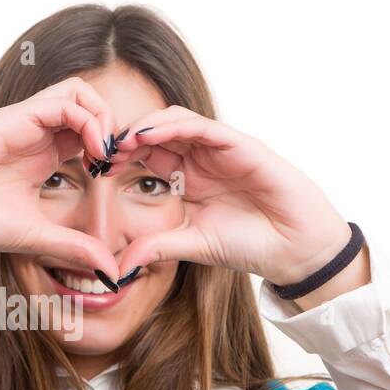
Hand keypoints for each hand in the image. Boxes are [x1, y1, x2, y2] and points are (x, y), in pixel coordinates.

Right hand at [0, 77, 122, 277]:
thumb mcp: (37, 238)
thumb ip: (73, 248)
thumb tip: (112, 271)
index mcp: (41, 157)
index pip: (89, 133)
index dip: (111, 149)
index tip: (114, 178)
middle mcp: (36, 135)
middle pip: (89, 106)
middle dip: (115, 130)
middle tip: (117, 163)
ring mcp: (25, 123)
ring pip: (80, 94)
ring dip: (105, 118)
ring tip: (105, 155)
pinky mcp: (14, 118)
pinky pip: (64, 100)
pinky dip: (89, 119)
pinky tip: (93, 152)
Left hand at [110, 107, 356, 286]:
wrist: (295, 249)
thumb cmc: (251, 244)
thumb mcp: (193, 245)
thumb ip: (157, 248)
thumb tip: (117, 267)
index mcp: (189, 178)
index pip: (148, 157)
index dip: (121, 157)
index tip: (94, 169)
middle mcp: (202, 158)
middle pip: (156, 133)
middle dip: (126, 137)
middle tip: (99, 149)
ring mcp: (221, 148)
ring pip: (175, 122)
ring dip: (144, 127)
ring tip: (119, 140)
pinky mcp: (240, 144)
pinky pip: (202, 126)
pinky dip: (173, 126)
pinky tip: (148, 135)